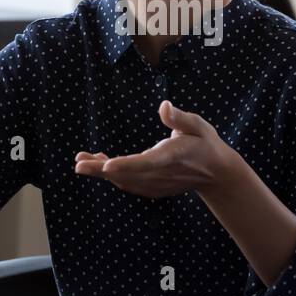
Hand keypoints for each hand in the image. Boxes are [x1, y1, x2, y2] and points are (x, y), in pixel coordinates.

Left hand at [74, 100, 236, 198]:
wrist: (216, 173)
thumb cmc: (205, 143)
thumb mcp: (198, 125)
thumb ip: (179, 118)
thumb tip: (163, 106)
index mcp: (171, 157)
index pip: (146, 163)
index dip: (126, 165)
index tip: (106, 166)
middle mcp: (161, 174)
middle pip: (128, 174)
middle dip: (101, 169)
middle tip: (79, 163)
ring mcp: (157, 185)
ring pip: (124, 181)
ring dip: (102, 172)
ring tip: (82, 161)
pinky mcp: (153, 189)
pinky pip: (129, 184)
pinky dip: (113, 176)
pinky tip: (100, 165)